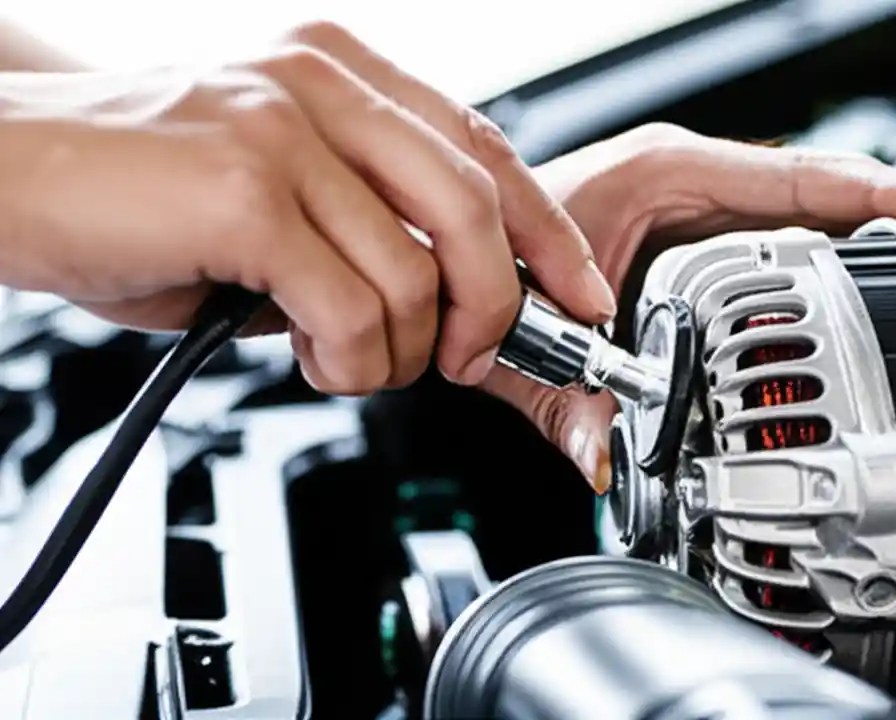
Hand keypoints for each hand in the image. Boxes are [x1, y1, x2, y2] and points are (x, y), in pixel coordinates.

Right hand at [0, 21, 614, 393]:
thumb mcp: (275, 196)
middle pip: (478, 207)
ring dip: (397, 353)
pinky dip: (349, 361)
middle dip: (497, 307)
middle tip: (467, 359)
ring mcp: (285, 128)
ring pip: (418, 275)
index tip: (580, 294)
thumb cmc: (136, 194)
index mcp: (344, 71)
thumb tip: (450, 301)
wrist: (5, 175)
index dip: (549, 232)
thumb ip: (364, 228)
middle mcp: (323, 82)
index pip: (486, 149)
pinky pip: (353, 308)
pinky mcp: (247, 189)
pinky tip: (311, 359)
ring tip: (348, 361)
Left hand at [482, 123, 895, 491]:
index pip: (817, 182)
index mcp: (671, 174)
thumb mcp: (530, 333)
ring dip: (884, 250)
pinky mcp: (702, 231)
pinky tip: (871, 303)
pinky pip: (787, 241)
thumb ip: (568, 402)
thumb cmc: (492, 243)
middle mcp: (697, 181)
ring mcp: (706, 203)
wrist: (455, 234)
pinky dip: (835, 265)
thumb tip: (607, 461)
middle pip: (839, 199)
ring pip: (819, 220)